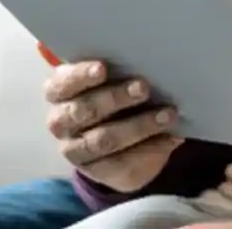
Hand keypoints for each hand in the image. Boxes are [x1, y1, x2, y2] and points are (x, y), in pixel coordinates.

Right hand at [43, 61, 182, 191]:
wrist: (121, 140)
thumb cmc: (115, 93)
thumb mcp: (113, 79)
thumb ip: (119, 70)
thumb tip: (148, 60)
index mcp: (59, 93)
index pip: (61, 84)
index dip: (80, 76)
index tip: (102, 68)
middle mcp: (61, 122)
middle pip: (83, 111)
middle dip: (115, 98)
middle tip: (143, 88)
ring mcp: (77, 150)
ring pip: (104, 140)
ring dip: (138, 126)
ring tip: (168, 115)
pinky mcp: (99, 171)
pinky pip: (124, 163)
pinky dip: (152, 148)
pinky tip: (172, 137)